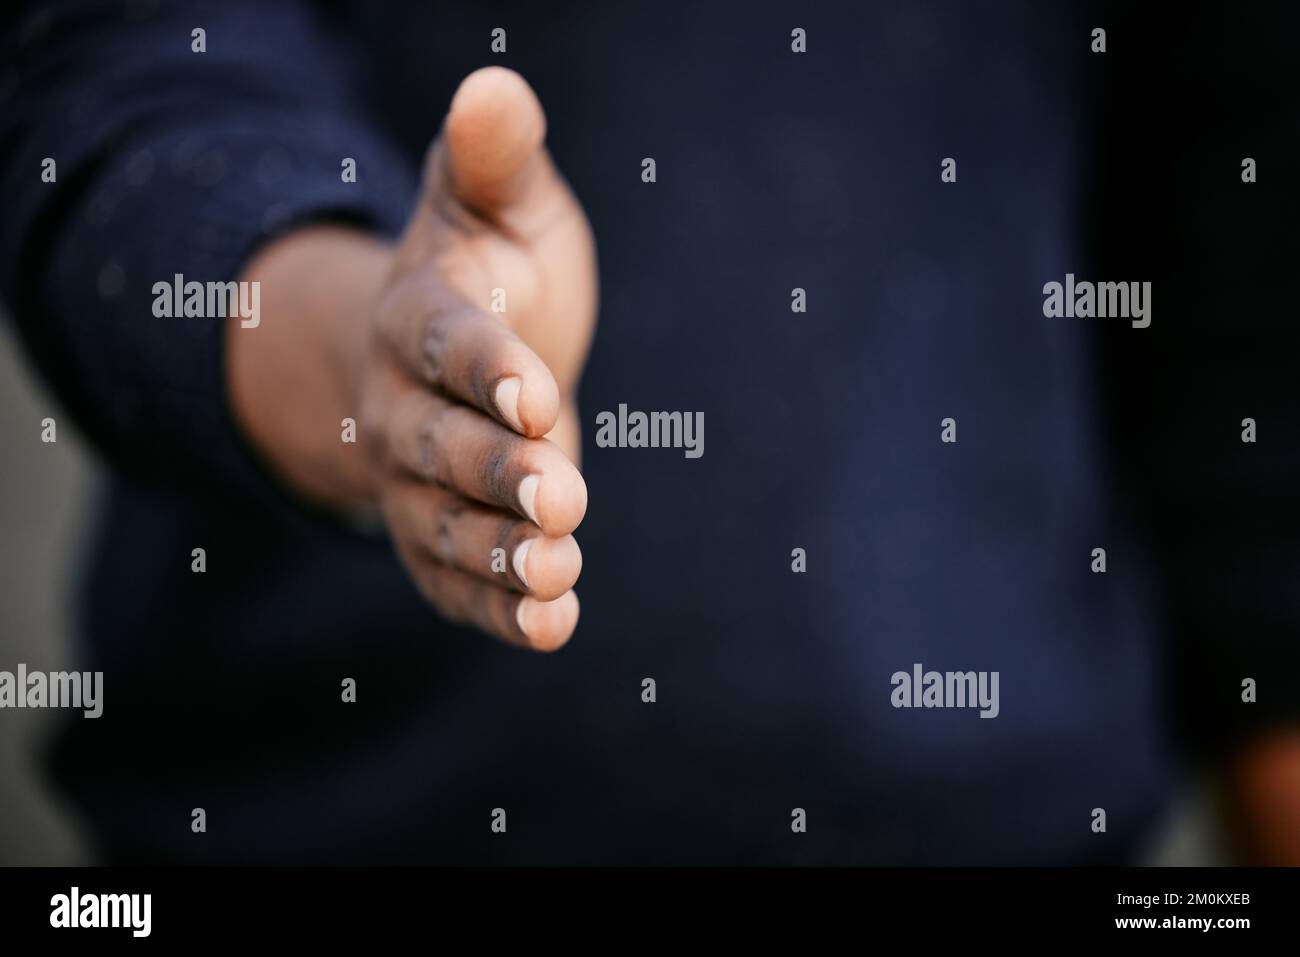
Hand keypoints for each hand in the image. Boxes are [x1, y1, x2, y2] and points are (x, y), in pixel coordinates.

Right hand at [229, 67, 596, 650]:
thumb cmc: (493, 269)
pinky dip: (502, 608)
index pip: (445, 343)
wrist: (455, 353)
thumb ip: (496, 159)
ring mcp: (417, 483)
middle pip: (438, 447)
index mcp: (417, 317)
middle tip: (562, 496)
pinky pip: (460, 582)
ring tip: (559, 576)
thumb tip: (497, 84)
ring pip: (446, 527)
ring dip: (501, 554)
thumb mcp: (498, 204)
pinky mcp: (443, 539)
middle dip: (496, 473)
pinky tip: (555, 625)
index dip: (487, 369)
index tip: (538, 394)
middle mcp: (403, 408)